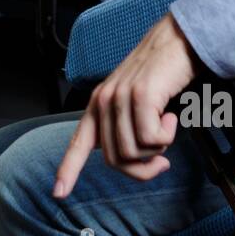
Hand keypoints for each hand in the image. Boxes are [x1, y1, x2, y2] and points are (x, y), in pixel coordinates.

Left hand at [54, 13, 199, 197]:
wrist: (176, 41)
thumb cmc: (160, 75)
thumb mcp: (135, 103)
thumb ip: (126, 128)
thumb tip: (137, 163)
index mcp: (97, 106)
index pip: (78, 143)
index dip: (68, 170)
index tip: (58, 194)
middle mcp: (103, 102)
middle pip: (116, 160)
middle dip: (143, 169)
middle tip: (162, 161)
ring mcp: (119, 98)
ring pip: (133, 153)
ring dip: (158, 150)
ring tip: (166, 126)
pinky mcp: (140, 96)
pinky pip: (152, 140)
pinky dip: (167, 135)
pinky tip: (171, 116)